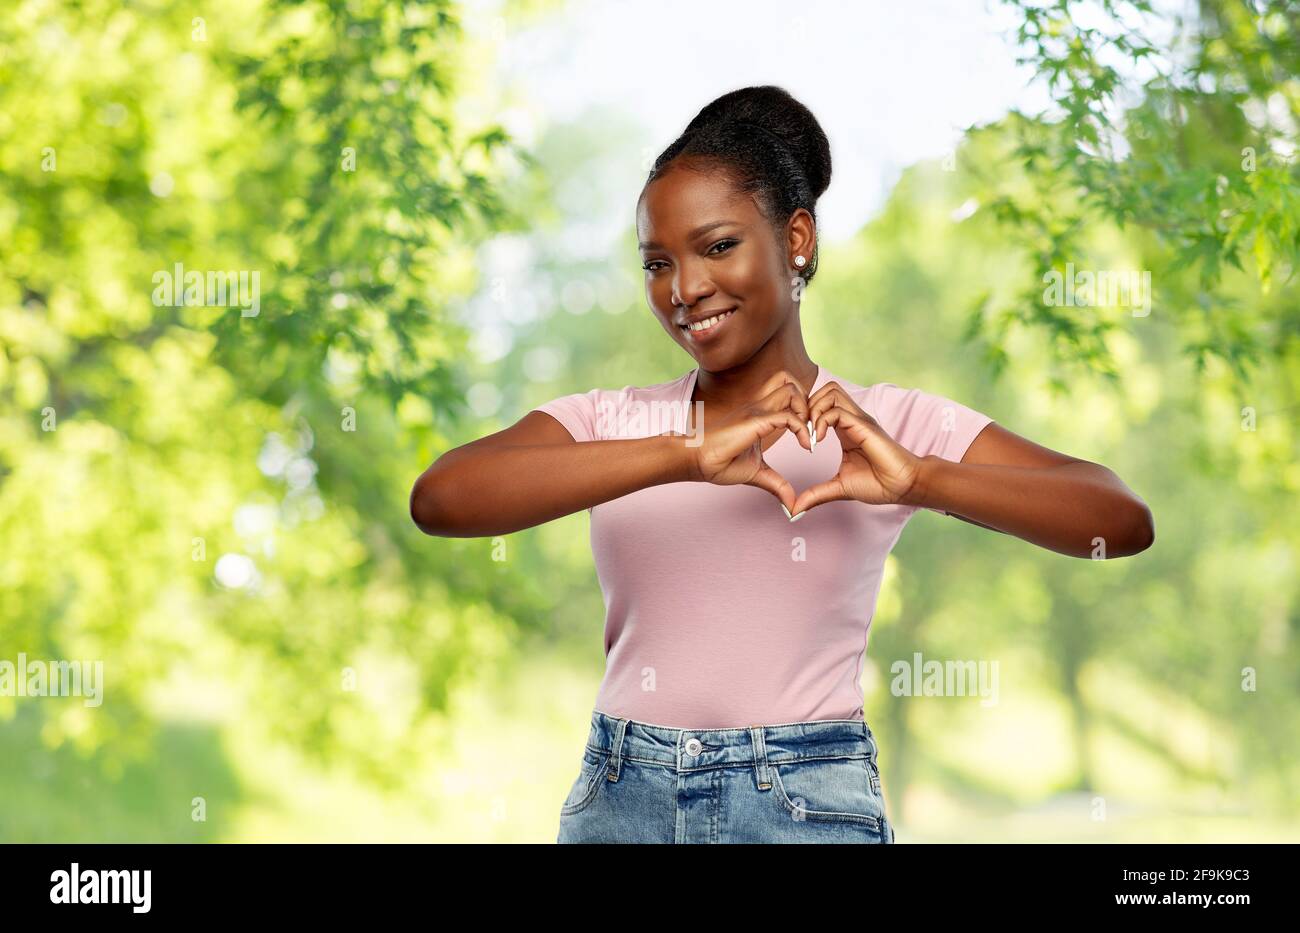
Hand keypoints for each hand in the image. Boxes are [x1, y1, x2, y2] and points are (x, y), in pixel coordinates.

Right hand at [687, 370, 813, 513]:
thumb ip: (777, 484)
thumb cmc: (720, 463)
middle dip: (809, 403)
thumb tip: (791, 504)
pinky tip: (805, 446)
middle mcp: (760, 407)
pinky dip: (802, 429)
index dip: (804, 411)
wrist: (697, 461)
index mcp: (761, 415)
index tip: (809, 439)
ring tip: (808, 434)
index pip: (788, 395)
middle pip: (792, 384)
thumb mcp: (757, 473)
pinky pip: (789, 416)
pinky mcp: (757, 421)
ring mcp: (758, 411)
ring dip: (807, 410)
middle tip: (812, 430)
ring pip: (792, 390)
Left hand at [790, 383, 922, 515]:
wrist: (904, 486)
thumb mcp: (839, 488)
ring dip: (813, 409)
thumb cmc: (879, 484)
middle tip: (802, 431)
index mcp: (845, 429)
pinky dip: (821, 421)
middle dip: (807, 405)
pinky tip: (818, 441)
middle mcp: (852, 419)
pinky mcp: (863, 426)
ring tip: (811, 435)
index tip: (802, 440)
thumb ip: (816, 494)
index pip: (822, 403)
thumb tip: (795, 510)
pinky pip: (836, 411)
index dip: (806, 415)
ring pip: (830, 392)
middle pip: (825, 390)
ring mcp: (859, 420)